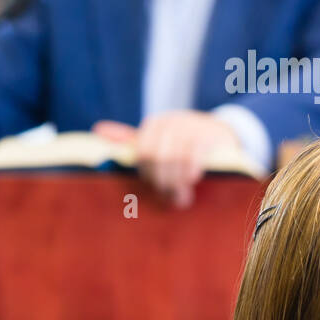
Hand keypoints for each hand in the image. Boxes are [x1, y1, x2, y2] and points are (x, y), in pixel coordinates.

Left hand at [93, 111, 240, 208]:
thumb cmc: (184, 141)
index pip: (142, 154)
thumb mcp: (157, 138)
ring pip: (174, 159)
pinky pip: (193, 157)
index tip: (157, 189)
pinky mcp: (207, 135)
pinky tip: (193, 180)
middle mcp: (170, 122)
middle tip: (171, 197)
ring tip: (182, 196)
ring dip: (177, 182)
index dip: (148, 175)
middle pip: (156, 157)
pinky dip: (191, 171)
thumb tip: (97, 129)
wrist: (222, 134)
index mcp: (153, 124)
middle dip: (162, 181)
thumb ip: (129, 138)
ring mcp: (189, 127)